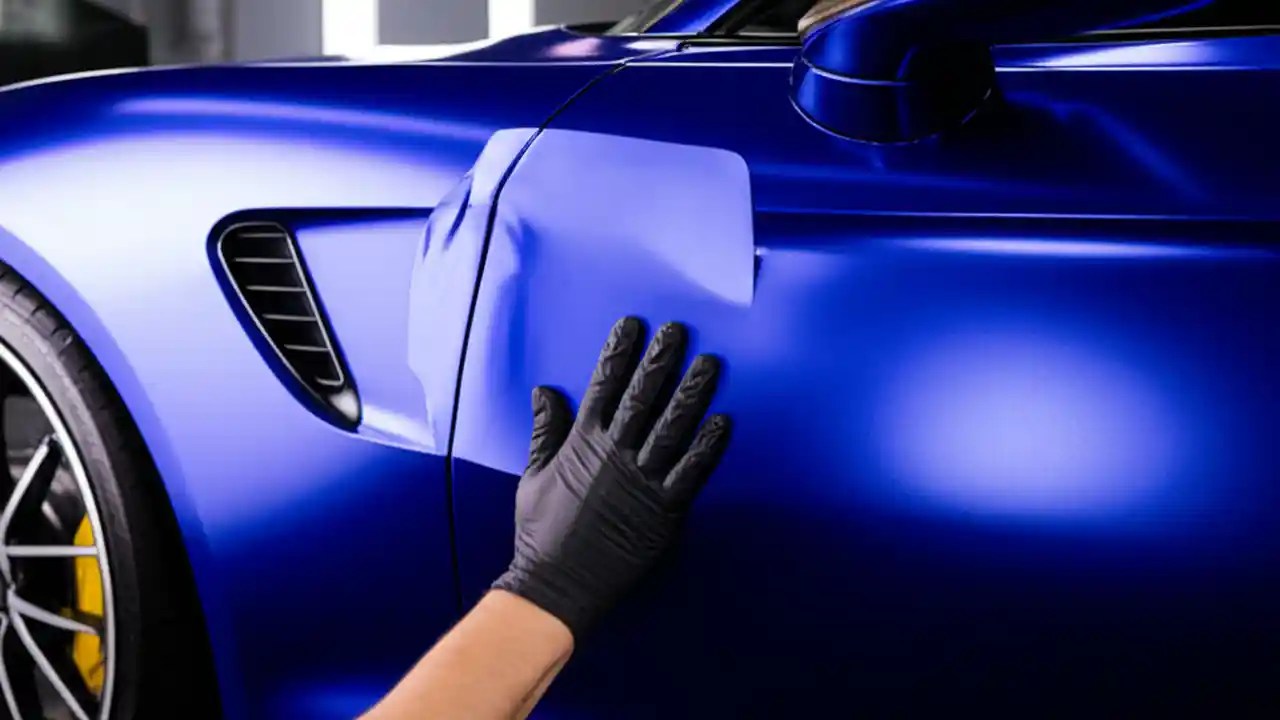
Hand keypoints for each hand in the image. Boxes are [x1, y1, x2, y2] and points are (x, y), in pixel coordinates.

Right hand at [493, 317, 730, 638]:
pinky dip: (708, 445)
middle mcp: (613, 454)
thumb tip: (544, 390)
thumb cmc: (541, 532)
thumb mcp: (534, 474)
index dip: (619, 353)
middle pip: (643, 397)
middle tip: (677, 331)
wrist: (557, 584)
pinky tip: (724, 422)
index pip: (603, 386)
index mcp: (581, 442)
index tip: (633, 325)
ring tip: (710, 363)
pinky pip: (692, 471)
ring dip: (693, 393)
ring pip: (673, 426)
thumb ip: (545, 430)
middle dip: (661, 360)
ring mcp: (641, 480)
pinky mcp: (663, 510)